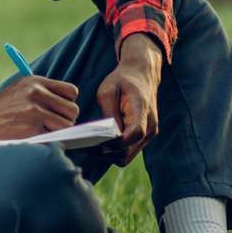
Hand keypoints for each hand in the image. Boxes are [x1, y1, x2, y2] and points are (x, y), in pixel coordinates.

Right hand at [0, 75, 79, 144]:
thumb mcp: (19, 91)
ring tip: (41, 131)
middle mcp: (36, 92)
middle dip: (66, 120)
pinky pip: (55, 136)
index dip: (68, 103)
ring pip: (67, 124)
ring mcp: (35, 110)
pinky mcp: (32, 128)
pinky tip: (33, 137)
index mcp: (35, 81)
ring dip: (58, 131)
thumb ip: (42, 94)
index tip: (59, 111)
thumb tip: (69, 107)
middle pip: (73, 109)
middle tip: (52, 125)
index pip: (71, 91)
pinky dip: (48, 139)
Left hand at [94, 33, 162, 165]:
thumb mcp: (108, 90)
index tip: (94, 140)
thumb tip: (104, 135)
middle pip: (127, 151)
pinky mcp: (142, 138)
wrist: (141, 75)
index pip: (135, 133)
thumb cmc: (122, 80)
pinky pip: (126, 152)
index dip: (115, 141)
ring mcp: (148, 135)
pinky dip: (111, 152)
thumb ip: (108, 113)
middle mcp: (150, 126)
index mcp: (143, 110)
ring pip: (126, 156)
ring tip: (85, 146)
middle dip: (105, 151)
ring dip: (106, 154)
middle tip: (81, 146)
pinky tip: (95, 145)